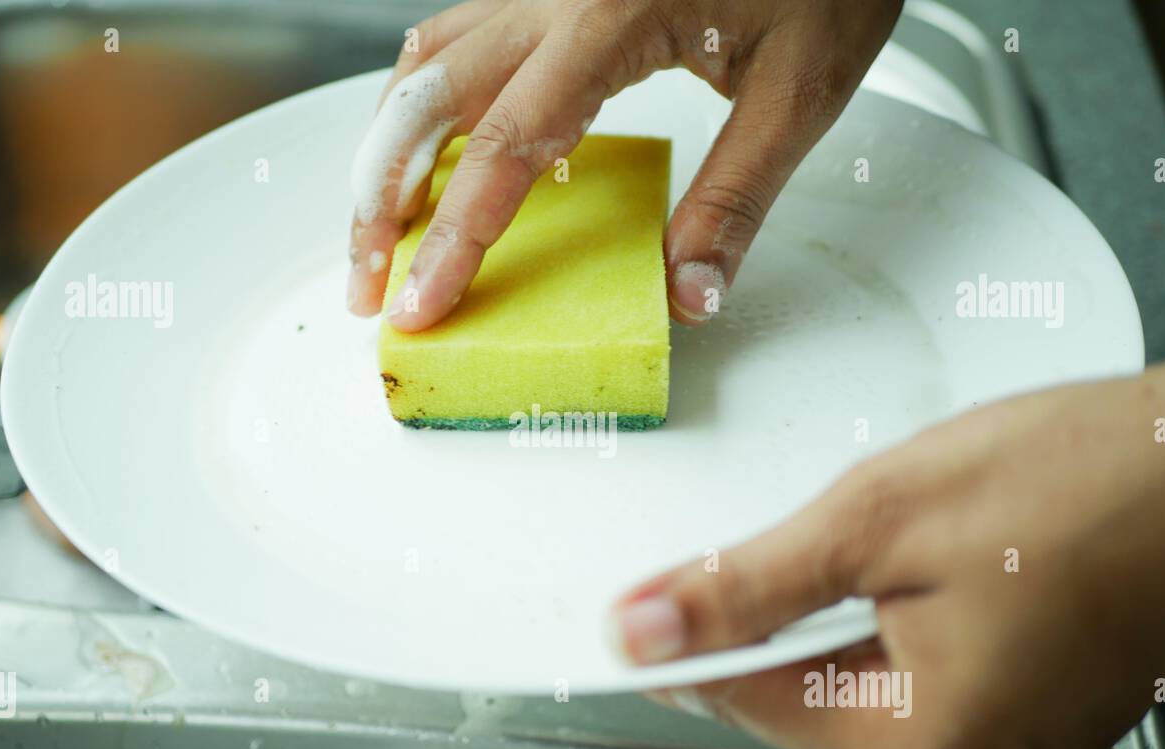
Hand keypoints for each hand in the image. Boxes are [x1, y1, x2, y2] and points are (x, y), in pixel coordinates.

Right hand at [348, 0, 902, 328]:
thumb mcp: (799, 93)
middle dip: (379, 201)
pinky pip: (454, 38)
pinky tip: (417, 147)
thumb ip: (736, 198)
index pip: (506, 147)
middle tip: (366, 281)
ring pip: (424, 62)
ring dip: (384, 151)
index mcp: (609, 17)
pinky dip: (419, 104)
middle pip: (426, 100)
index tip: (422, 304)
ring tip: (374, 228)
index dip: (455, 237)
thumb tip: (689, 294)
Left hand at [610, 357, 1164, 748]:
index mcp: (925, 741)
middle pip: (805, 696)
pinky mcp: (1038, 711)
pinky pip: (926, 676)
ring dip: (846, 614)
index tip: (645, 604)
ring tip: (921, 541)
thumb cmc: (1087, 478)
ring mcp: (1012, 747)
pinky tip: (945, 567)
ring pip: (864, 682)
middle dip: (782, 616)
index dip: (685, 640)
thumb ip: (746, 587)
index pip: (748, 700)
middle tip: (831, 534)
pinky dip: (903, 622)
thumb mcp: (878, 517)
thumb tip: (644, 628)